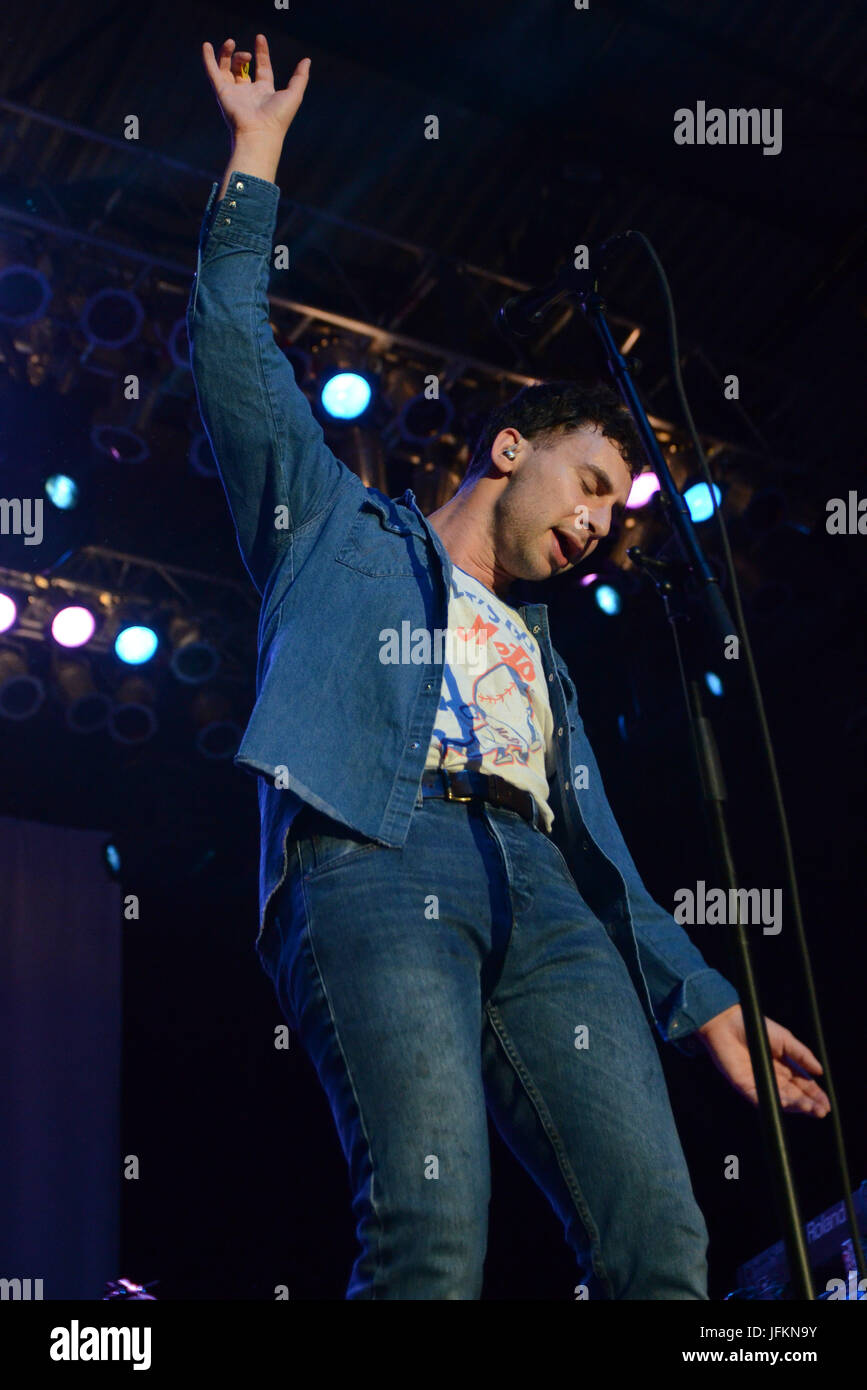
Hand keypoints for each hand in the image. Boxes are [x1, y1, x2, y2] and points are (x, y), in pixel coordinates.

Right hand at [202, 34, 309, 142]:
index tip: (260, 37)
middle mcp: (248, 92)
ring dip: (227, 54)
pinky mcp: (222, 93)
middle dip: (243, 56)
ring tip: (232, 43)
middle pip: (242, 68)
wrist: (260, 133)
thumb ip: (300, 77)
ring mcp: (234, 93)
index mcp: (264, 92)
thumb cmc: (278, 117)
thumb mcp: (294, 94)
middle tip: (248, 55)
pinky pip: (212, 73)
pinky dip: (208, 59)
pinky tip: (206, 45)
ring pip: (226, 68)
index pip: (262, 67)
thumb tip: (307, 60)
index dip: (261, 52)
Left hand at [697, 1004, 829, 1116]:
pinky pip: (761, 1098)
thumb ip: (802, 1055)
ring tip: (810, 1108)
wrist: (729, 1023)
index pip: (803, 1086)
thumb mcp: (785, 1040)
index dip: (815, 1096)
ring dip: (796, 1106)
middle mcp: (774, 1079)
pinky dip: (773, 1102)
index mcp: (785, 1068)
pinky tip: (787, 1104)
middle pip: (795, 1096)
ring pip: (781, 1100)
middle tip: (821, 1111)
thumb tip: (820, 1071)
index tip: (827, 1104)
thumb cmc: (757, 1029)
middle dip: (809, 1104)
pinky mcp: (745, 1085)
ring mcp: (760, 1083)